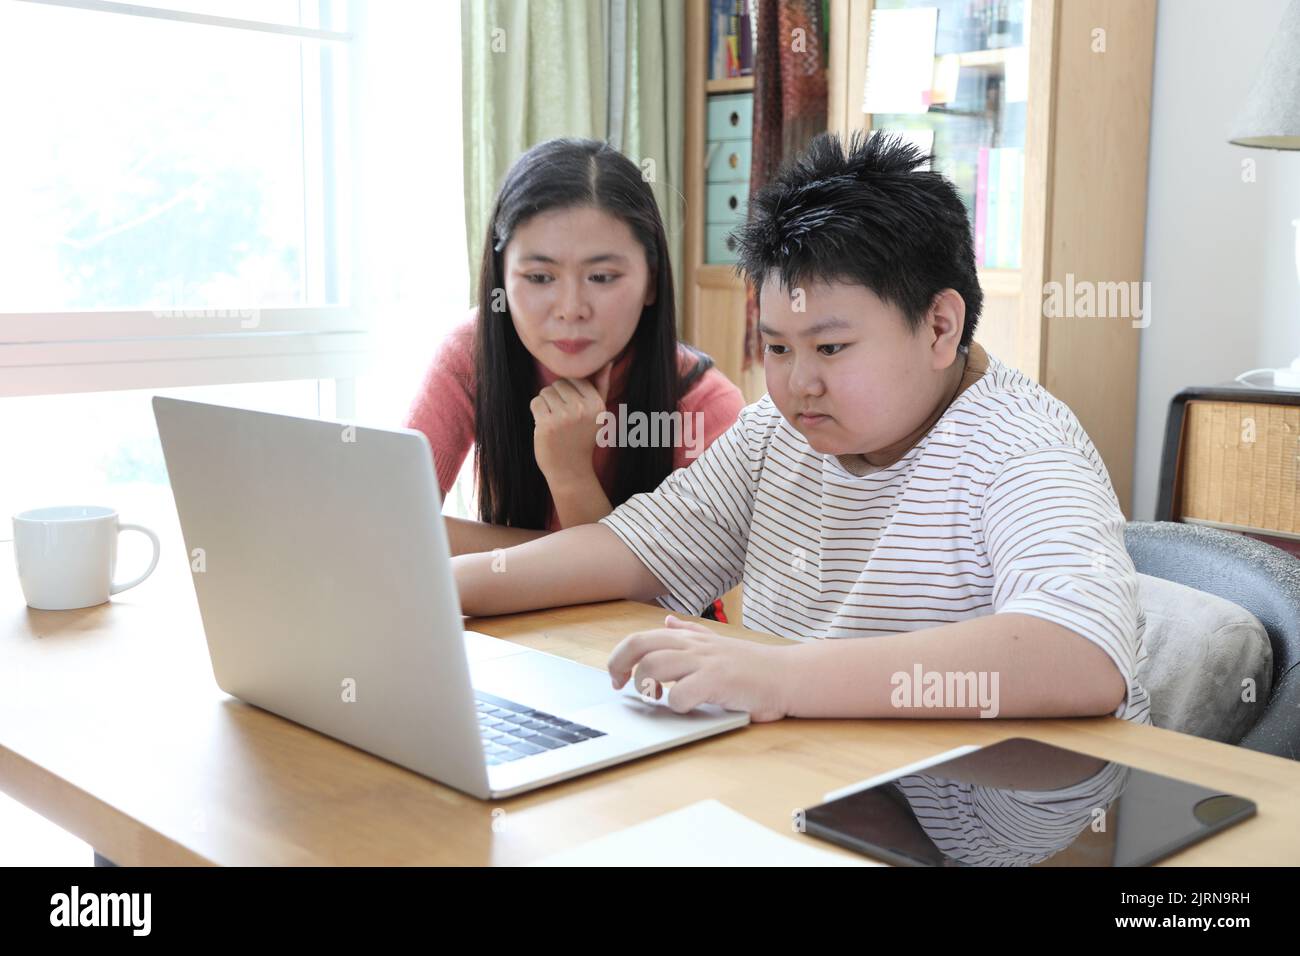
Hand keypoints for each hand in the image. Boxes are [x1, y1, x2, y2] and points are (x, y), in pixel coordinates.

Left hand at [530, 364, 612, 480]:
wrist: (570, 469)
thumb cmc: (582, 438)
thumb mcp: (597, 413)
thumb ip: (602, 386)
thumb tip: (607, 361)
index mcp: (596, 404)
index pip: (574, 379)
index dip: (569, 391)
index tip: (571, 409)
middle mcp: (582, 409)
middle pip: (558, 383)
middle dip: (556, 397)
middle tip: (562, 417)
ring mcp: (564, 417)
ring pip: (545, 392)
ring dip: (545, 404)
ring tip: (554, 420)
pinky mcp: (547, 424)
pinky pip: (536, 402)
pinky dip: (536, 412)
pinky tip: (544, 424)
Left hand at [607, 614, 789, 721]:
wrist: (787, 676)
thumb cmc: (753, 666)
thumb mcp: (717, 643)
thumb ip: (691, 633)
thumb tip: (667, 622)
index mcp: (690, 638)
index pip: (640, 638)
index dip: (619, 657)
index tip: (618, 677)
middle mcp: (693, 645)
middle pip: (639, 645)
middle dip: (619, 665)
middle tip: (623, 686)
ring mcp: (705, 661)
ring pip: (653, 666)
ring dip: (646, 686)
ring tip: (657, 697)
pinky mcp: (717, 681)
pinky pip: (681, 695)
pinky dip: (676, 706)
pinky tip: (687, 707)